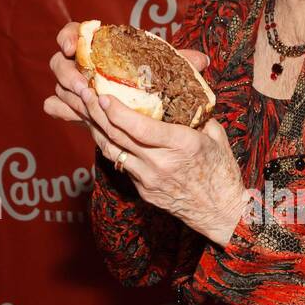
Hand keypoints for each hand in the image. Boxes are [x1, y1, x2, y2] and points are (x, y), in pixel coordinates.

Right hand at [43, 19, 208, 125]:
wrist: (147, 106)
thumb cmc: (154, 78)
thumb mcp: (166, 68)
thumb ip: (180, 62)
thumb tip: (203, 60)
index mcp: (100, 46)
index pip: (75, 33)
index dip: (69, 36)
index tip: (72, 45)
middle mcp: (84, 64)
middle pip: (61, 61)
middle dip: (68, 70)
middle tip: (82, 83)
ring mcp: (77, 85)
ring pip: (60, 83)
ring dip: (66, 90)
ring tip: (82, 98)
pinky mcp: (76, 105)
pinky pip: (58, 105)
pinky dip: (58, 108)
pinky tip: (60, 112)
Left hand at [80, 88, 248, 247]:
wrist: (222, 212)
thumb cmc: (222, 171)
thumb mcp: (216, 136)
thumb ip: (196, 115)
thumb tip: (181, 92)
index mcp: (182, 146)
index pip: (140, 128)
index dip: (117, 112)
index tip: (102, 95)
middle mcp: (161, 164)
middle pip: (119, 136)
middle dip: (96, 112)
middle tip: (82, 92)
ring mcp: (149, 180)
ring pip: (112, 151)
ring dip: (95, 127)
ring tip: (83, 107)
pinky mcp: (144, 191)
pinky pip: (120, 164)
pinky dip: (108, 145)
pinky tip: (100, 130)